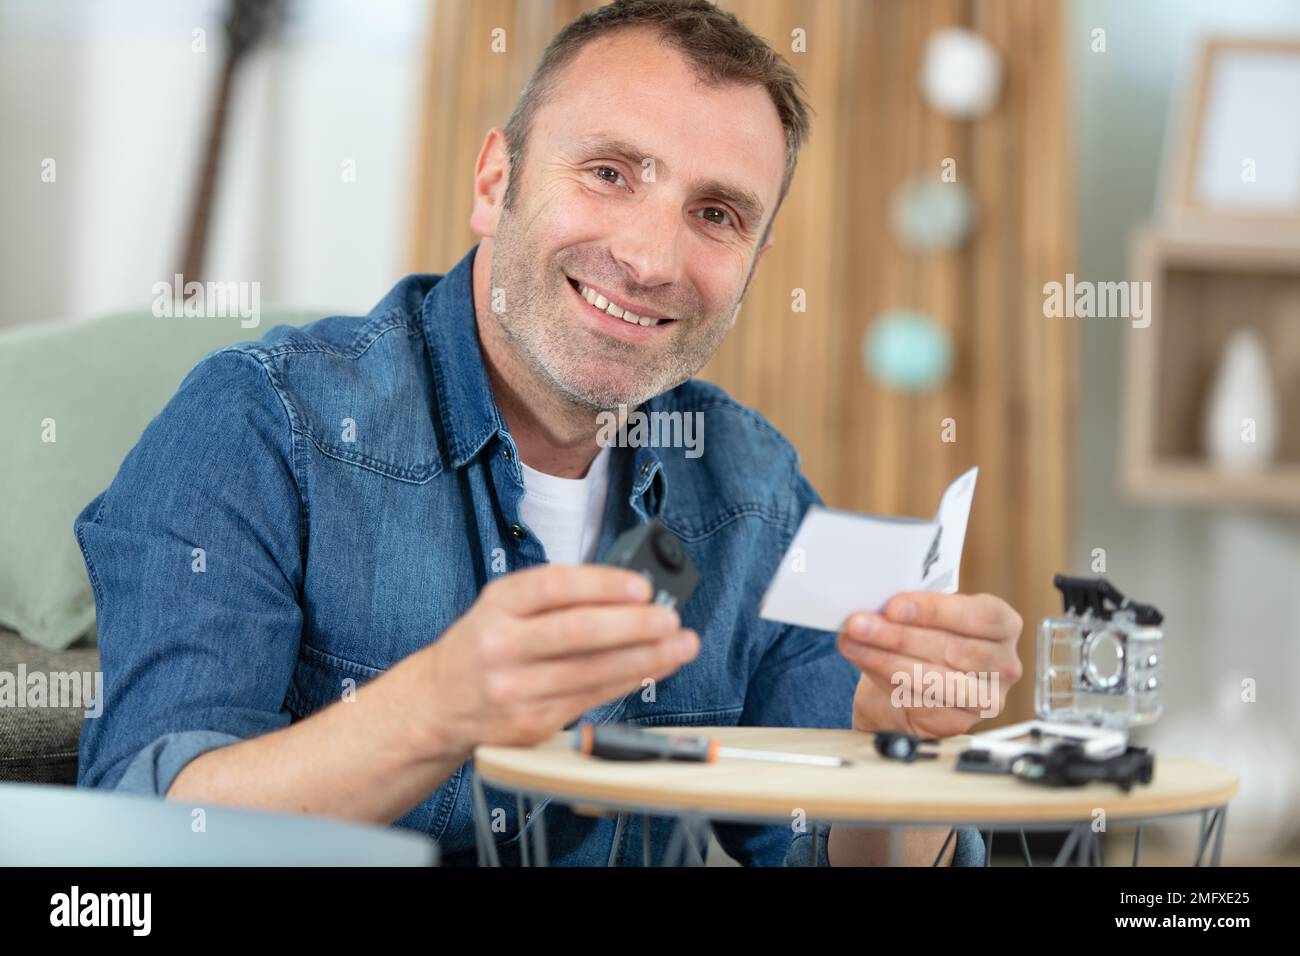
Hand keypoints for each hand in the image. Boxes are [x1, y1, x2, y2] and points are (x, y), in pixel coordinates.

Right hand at [413, 565, 698, 755]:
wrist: (439, 703)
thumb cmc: (485, 645)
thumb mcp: (505, 605)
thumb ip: (557, 597)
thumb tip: (630, 592)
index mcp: (498, 604)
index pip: (555, 586)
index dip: (603, 585)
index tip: (642, 587)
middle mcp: (502, 645)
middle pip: (577, 633)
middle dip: (634, 626)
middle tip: (671, 619)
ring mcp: (514, 689)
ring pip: (591, 672)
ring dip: (645, 659)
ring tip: (680, 645)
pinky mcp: (530, 723)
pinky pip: (590, 700)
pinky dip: (628, 682)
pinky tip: (653, 669)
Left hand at [836, 591, 1022, 737]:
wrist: (911, 690)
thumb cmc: (924, 643)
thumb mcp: (924, 617)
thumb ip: (909, 610)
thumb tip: (872, 608)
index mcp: (1003, 625)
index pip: (981, 615)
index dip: (935, 610)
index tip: (893, 606)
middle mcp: (1004, 663)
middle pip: (954, 648)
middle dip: (900, 635)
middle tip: (860, 624)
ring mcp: (987, 697)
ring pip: (936, 678)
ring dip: (887, 659)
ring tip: (854, 643)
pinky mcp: (962, 722)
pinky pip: (922, 702)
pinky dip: (887, 680)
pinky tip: (865, 663)